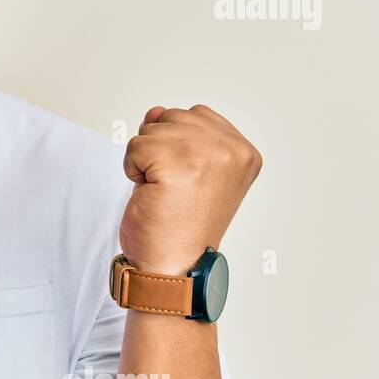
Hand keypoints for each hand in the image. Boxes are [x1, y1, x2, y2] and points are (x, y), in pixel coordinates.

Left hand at [120, 105, 261, 275]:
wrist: (173, 267)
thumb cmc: (179, 226)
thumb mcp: (187, 169)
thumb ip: (178, 134)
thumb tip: (155, 111)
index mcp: (245, 152)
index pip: (195, 116)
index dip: (176, 146)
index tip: (187, 182)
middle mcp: (233, 150)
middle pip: (172, 117)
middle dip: (159, 151)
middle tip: (173, 189)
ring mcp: (209, 155)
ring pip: (152, 130)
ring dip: (145, 161)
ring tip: (164, 192)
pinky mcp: (180, 164)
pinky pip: (136, 146)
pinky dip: (133, 170)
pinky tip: (151, 194)